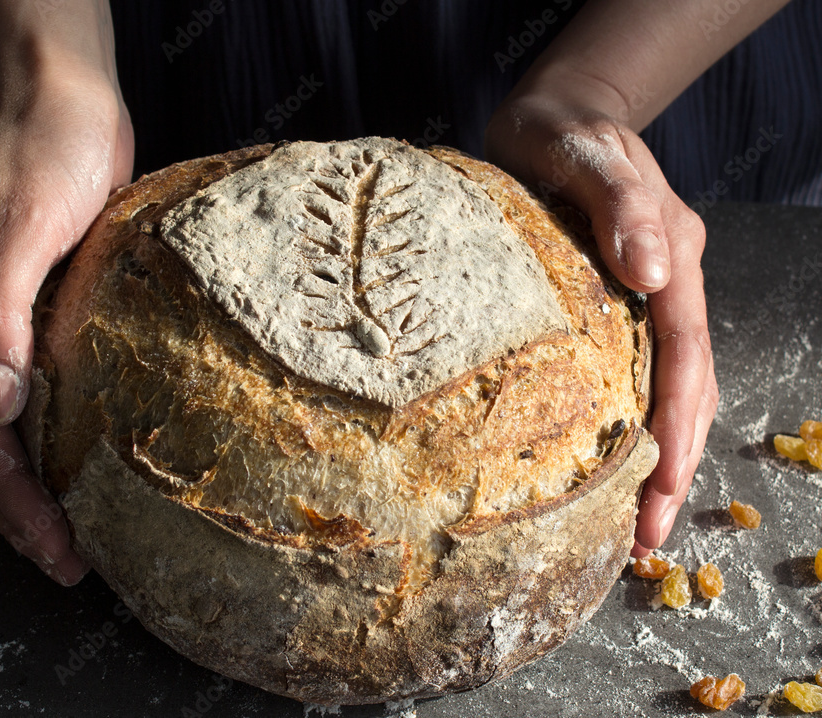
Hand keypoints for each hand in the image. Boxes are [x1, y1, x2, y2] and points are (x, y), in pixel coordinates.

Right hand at [0, 45, 133, 583]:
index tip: (54, 545)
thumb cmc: (44, 150)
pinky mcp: (32, 310)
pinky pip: (36, 389)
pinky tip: (85, 461)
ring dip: (33, 482)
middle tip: (68, 560)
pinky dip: (53, 435)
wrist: (67, 98)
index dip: (8, 498)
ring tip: (74, 532)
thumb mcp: (22, 228)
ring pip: (2, 423)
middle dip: (17, 508)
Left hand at [485, 79, 717, 556]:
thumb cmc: (562, 131)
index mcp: (670, 254)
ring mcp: (645, 295)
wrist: (552, 117)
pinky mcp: (613, 303)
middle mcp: (667, 283)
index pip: (685, 353)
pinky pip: (632, 373)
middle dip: (674, 465)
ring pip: (666, 389)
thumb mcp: (586, 153)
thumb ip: (622, 206)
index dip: (679, 425)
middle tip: (647, 538)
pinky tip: (605, 465)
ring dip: (658, 457)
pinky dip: (627, 425)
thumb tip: (652, 271)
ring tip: (635, 524)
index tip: (664, 487)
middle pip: (687, 386)